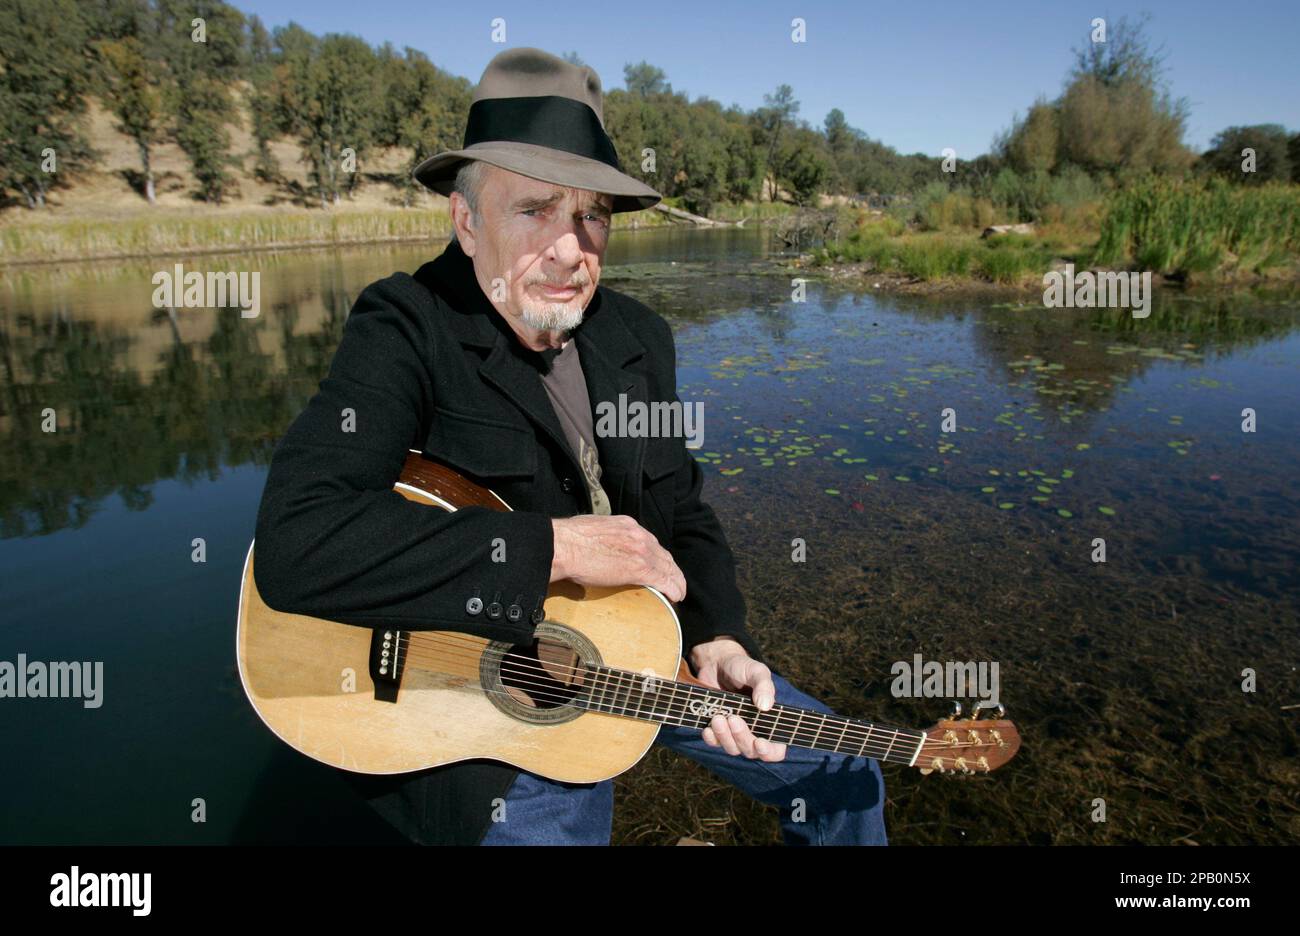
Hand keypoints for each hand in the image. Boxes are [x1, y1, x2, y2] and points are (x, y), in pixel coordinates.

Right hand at [550, 515, 686, 601]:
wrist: (564, 546)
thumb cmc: (568, 539)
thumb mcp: (593, 528)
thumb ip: (606, 536)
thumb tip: (601, 546)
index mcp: (627, 525)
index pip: (650, 542)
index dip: (658, 556)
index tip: (660, 565)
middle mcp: (638, 535)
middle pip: (663, 554)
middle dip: (671, 569)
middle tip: (675, 581)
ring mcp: (641, 551)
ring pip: (667, 567)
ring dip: (676, 580)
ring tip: (678, 592)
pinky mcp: (639, 568)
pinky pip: (663, 580)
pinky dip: (672, 589)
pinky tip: (675, 596)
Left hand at [690, 638, 786, 761]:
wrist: (718, 663)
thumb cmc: (742, 668)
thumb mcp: (756, 671)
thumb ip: (764, 687)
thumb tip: (765, 707)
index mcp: (770, 722)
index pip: (775, 750)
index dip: (769, 752)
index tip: (760, 742)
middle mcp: (754, 731)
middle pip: (751, 750)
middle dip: (742, 737)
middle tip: (733, 718)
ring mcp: (734, 733)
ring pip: (732, 749)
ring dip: (725, 737)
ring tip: (718, 717)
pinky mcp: (718, 730)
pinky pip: (715, 743)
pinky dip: (711, 738)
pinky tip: (708, 728)